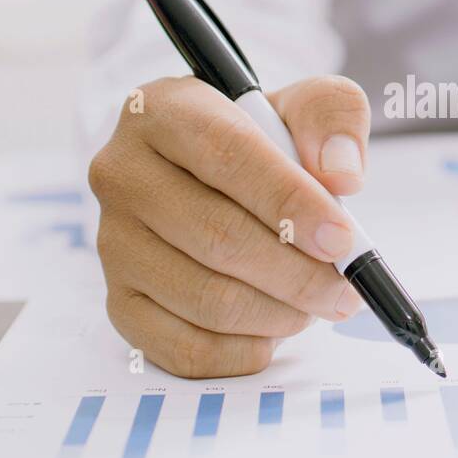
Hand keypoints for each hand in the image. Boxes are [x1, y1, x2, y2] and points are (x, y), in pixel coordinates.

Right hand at [88, 75, 370, 376]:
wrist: (212, 174)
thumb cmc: (261, 139)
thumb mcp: (303, 105)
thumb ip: (332, 117)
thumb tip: (342, 175)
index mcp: (162, 112)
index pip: (229, 157)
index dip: (291, 203)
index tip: (342, 240)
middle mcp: (123, 175)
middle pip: (217, 237)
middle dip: (296, 273)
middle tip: (344, 289)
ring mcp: (113, 243)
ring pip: (205, 299)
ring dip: (277, 314)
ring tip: (315, 304)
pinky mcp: (119, 300)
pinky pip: (182, 347)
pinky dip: (241, 352)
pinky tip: (274, 331)